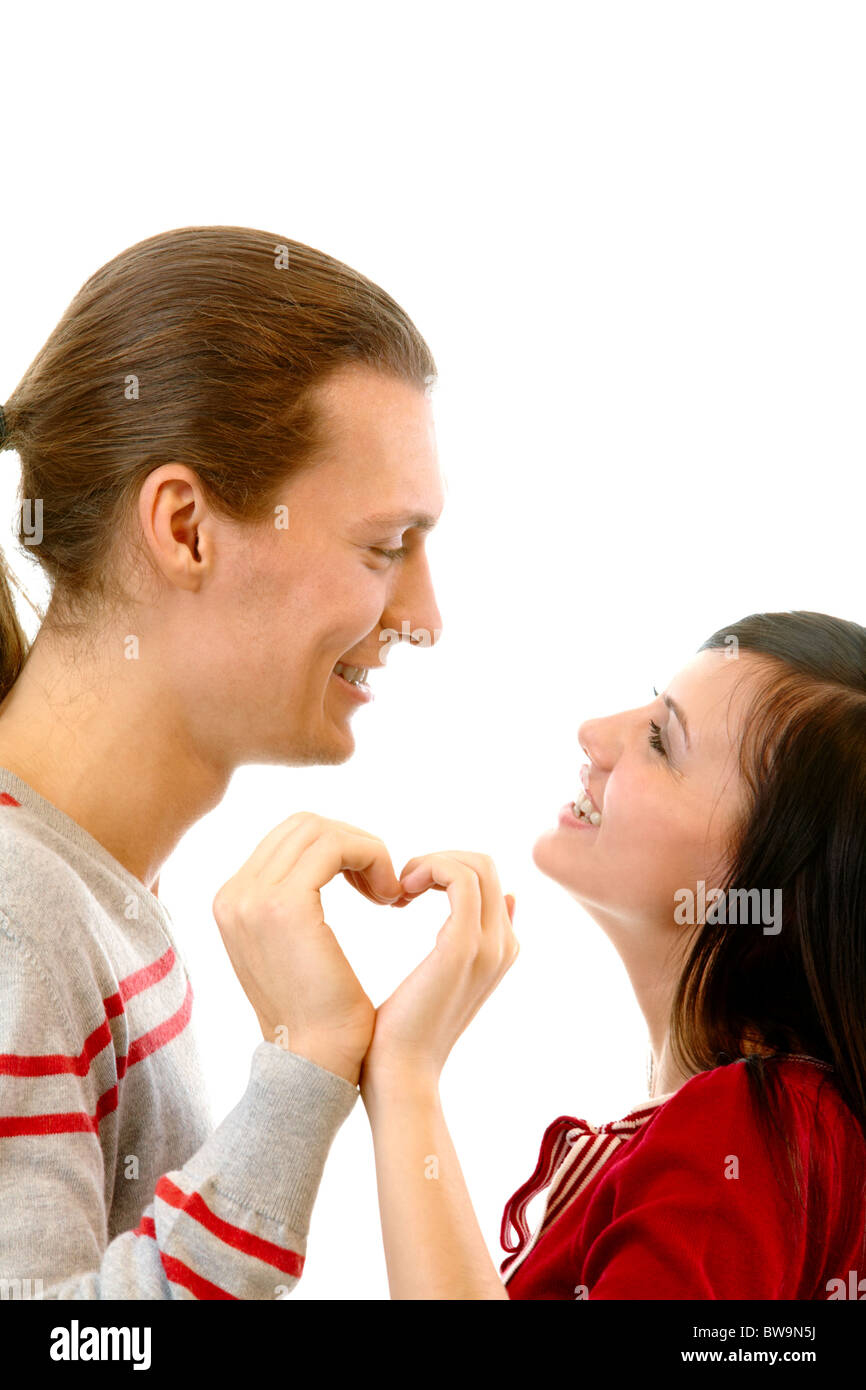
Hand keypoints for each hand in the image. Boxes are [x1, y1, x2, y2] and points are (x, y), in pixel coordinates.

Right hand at [212, 812, 402, 1084]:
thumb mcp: (294, 947)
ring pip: (322, 829)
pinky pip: (338, 845)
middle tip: (384, 887)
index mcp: (231, 901)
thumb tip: (323, 856)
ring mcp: (252, 898)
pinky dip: (372, 857)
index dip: (338, 848)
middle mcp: (233, 894)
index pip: (288, 838)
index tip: (369, 885)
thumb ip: (291, 900)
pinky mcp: (285, 905)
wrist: (317, 1062)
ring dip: (367, 851)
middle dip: (353, 843)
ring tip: (389, 894)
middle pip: (303, 824)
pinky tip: (389, 898)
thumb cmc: (320, 1012)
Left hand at [359, 851, 517, 1098]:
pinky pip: (460, 879)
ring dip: (431, 862)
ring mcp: (488, 946)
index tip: (406, 891)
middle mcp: (503, 945)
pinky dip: (429, 869)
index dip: (445, 871)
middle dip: (439, 859)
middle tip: (401, 884)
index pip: (487, 878)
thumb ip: (471, 937)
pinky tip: (399, 894)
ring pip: (476, 865)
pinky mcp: (463, 947)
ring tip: (399, 888)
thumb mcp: (442, 976)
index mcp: (500, 949)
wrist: (398, 1077)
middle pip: (485, 865)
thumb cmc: (403, 1033)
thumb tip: (510, 898)